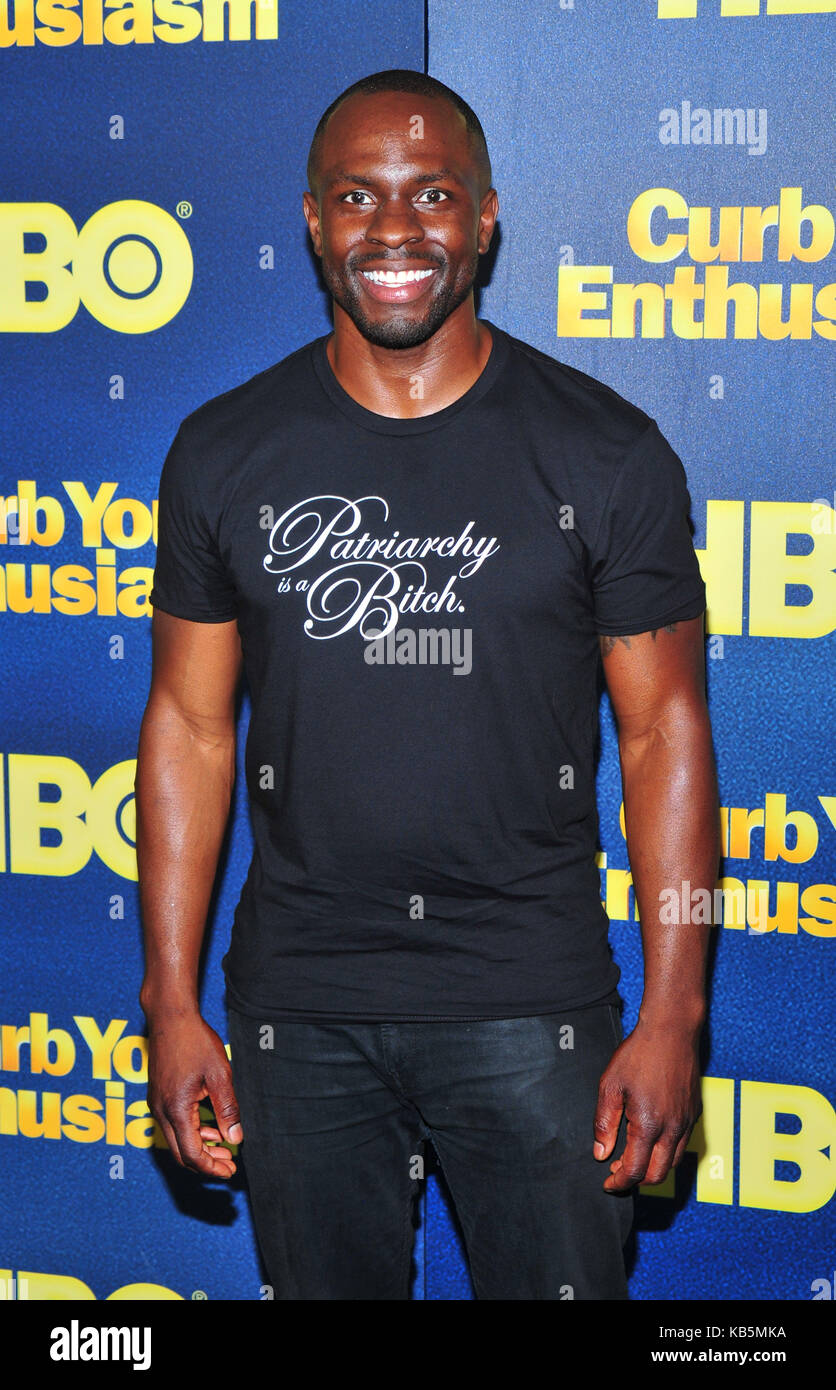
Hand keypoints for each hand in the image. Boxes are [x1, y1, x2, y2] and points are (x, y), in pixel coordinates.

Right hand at [145, 1011, 242, 1177]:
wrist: (169, 1017)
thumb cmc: (195, 1041)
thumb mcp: (219, 1075)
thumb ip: (228, 1109)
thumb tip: (235, 1139)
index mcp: (176, 1110)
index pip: (192, 1154)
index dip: (211, 1167)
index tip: (230, 1171)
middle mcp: (161, 1112)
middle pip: (180, 1154)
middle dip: (206, 1162)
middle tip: (229, 1164)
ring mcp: (156, 1104)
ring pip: (176, 1140)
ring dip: (199, 1147)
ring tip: (224, 1146)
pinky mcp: (157, 1096)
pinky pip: (172, 1125)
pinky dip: (190, 1132)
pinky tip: (209, 1128)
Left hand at [593, 1016, 702, 1192]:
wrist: (672, 1030)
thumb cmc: (639, 1054)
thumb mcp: (610, 1086)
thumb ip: (604, 1123)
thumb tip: (601, 1153)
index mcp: (649, 1125)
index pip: (635, 1171)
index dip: (619, 1183)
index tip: (608, 1183)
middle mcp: (672, 1129)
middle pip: (657, 1174)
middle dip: (636, 1180)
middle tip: (617, 1172)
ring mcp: (686, 1121)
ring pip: (672, 1162)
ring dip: (652, 1168)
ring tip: (631, 1157)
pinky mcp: (694, 1112)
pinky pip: (682, 1144)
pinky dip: (665, 1153)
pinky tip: (650, 1140)